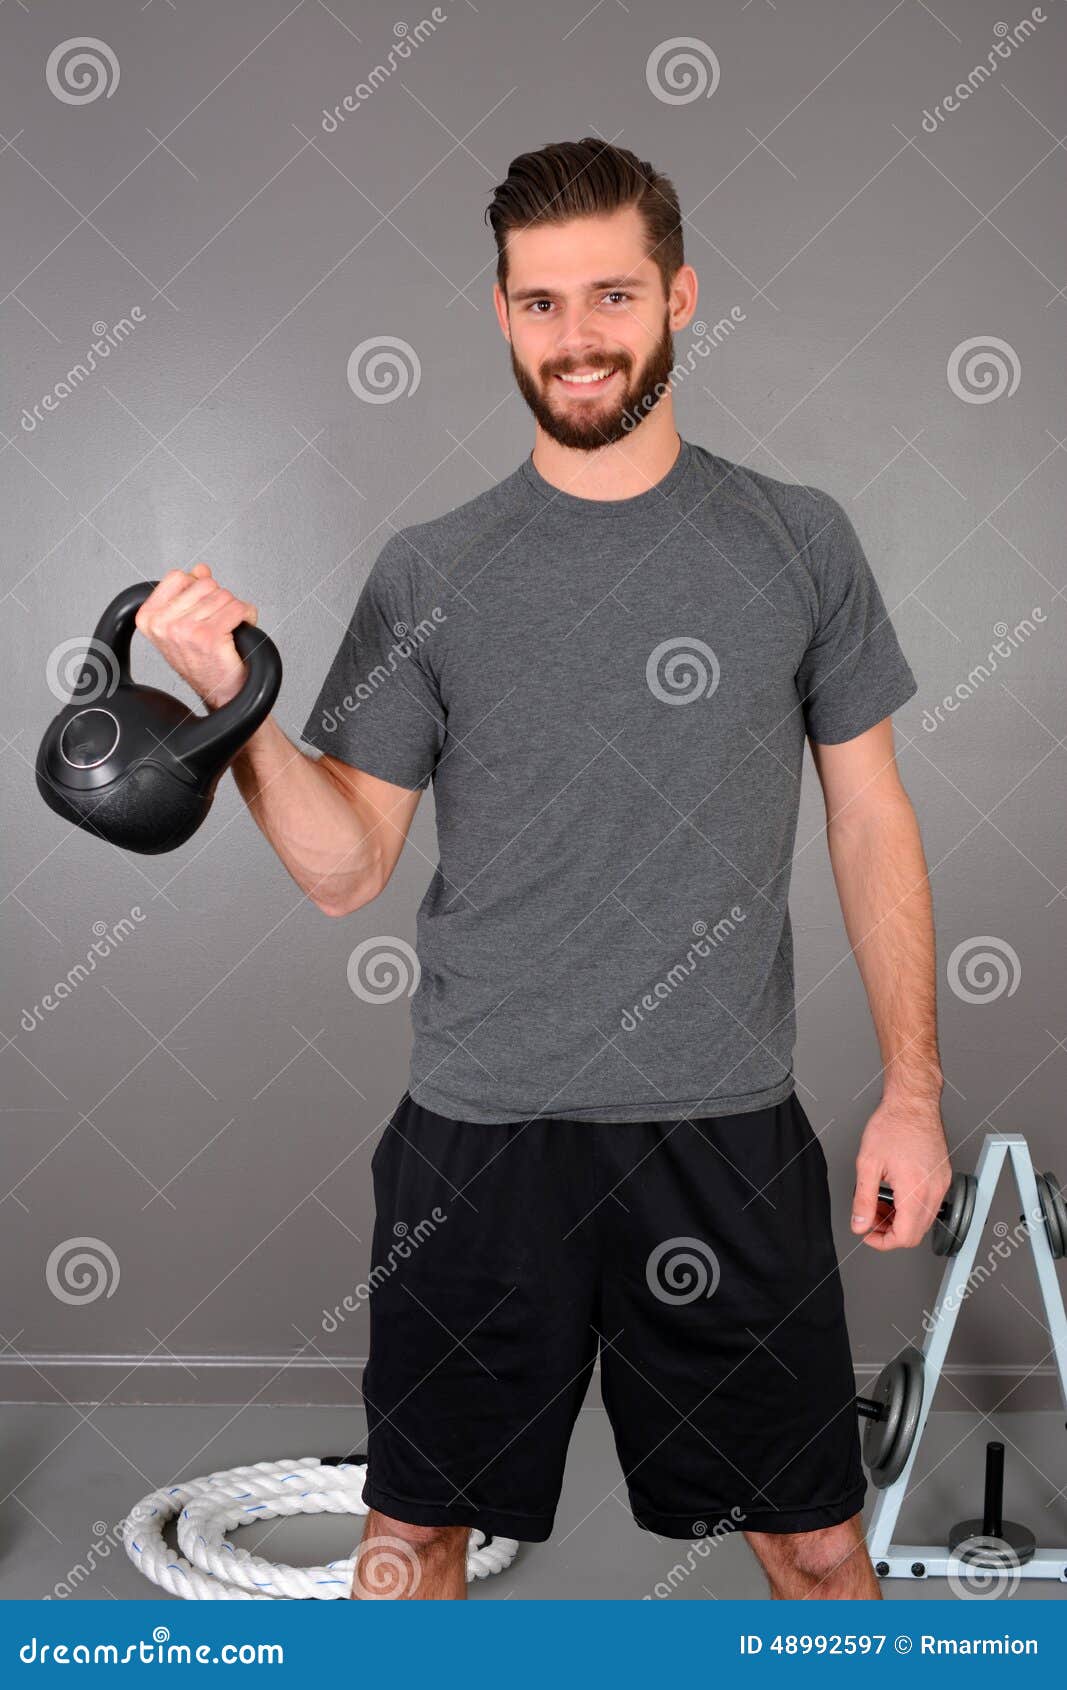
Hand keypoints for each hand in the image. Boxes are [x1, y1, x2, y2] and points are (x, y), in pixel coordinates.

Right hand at [134, 564, 258, 710]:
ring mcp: (186, 631)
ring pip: (223, 595)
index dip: (197, 587)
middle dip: (218, 599)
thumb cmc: (203, 661)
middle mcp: (164, 625)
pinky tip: (241, 628)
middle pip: (204, 583)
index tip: (200, 608)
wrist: (220, 692)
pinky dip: (247, 615)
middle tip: (218, 622)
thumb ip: (189, 593)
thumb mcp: (185, 623)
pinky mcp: (210, 637)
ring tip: (229, 628)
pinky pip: (237, 608)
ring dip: (234, 609)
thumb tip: (199, 569)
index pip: (178, 577)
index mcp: (149, 618)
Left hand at [851, 1096, 950, 1250]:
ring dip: (900, 1220)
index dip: (882, 1242)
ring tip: (879, 1203)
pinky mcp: (943, 1178)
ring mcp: (941, 1185)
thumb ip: (862, 1199)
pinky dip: (911, 1207)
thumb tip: (860, 1224)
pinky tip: (894, 1194)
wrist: (913, 1104)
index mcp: (915, 1191)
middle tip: (870, 1218)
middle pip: (915, 1233)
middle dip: (889, 1232)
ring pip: (923, 1220)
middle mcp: (933, 1191)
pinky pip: (930, 1205)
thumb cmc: (893, 1125)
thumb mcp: (868, 1164)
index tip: (868, 1233)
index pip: (904, 1237)